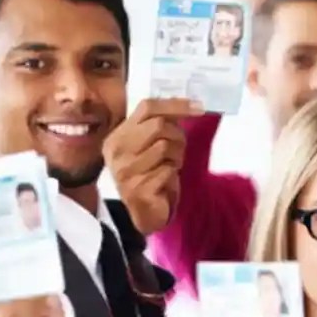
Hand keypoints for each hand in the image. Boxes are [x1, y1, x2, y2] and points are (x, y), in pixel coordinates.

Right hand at [104, 98, 202, 234]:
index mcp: (117, 136)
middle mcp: (116, 151)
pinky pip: (167, 170)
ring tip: (170, 166)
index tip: (199, 107)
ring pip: (165, 147)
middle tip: (179, 149)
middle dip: (178, 136)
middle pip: (159, 125)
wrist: (145, 211)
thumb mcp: (150, 146)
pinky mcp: (137, 189)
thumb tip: (189, 104)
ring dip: (177, 157)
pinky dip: (173, 174)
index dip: (175, 104)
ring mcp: (124, 171)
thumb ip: (160, 126)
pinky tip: (165, 181)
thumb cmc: (151, 174)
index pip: (147, 108)